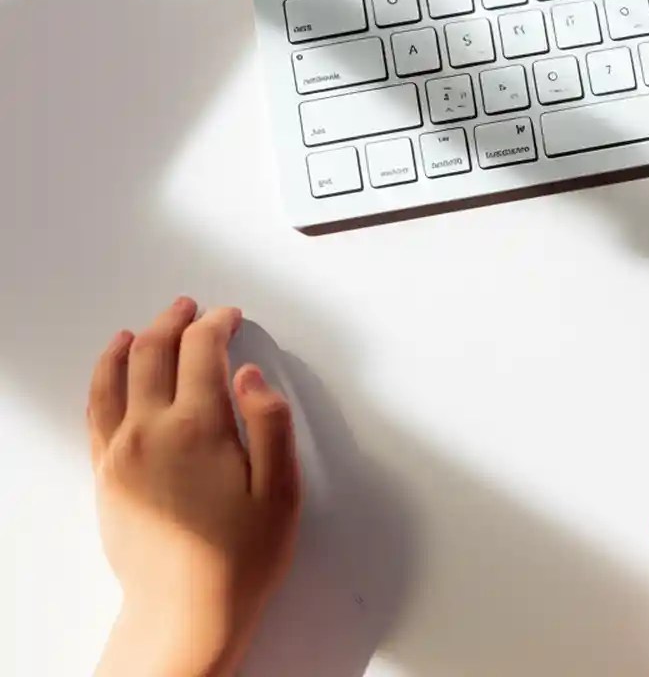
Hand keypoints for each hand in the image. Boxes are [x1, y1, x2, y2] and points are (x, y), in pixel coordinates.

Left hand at [88, 298, 300, 676]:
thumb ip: (270, 423)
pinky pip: (96, 406)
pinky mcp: (106, 473)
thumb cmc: (240, 557)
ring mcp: (120, 451)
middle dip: (175, 321)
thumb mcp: (281, 490)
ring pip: (117, 373)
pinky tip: (113, 365)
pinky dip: (104, 374)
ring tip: (150, 324)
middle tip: (193, 308)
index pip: (202, 351)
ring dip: (135, 339)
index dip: (217, 325)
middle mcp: (150, 431)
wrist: (185, 611)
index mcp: (198, 428)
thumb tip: (249, 374)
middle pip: (154, 352)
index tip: (230, 317)